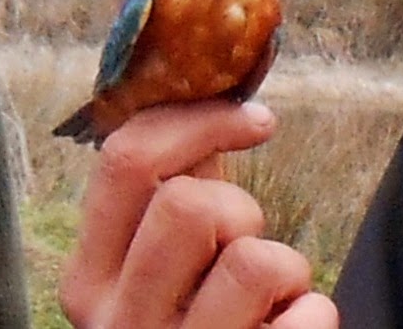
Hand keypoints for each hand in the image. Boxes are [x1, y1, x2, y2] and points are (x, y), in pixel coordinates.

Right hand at [59, 100, 337, 328]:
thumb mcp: (155, 273)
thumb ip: (169, 193)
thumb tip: (206, 96)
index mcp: (89, 279)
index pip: (125, 162)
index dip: (198, 120)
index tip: (254, 119)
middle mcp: (119, 323)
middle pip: (189, 203)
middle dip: (237, 208)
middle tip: (240, 244)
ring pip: (254, 258)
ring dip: (284, 265)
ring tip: (269, 295)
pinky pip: (308, 316)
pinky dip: (313, 313)